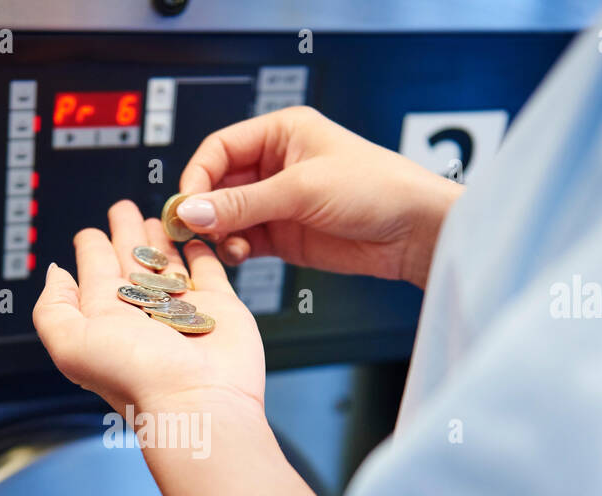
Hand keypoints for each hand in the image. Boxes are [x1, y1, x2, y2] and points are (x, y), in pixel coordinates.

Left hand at [33, 199, 264, 419]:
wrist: (197, 401)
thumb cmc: (135, 376)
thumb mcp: (71, 344)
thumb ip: (52, 307)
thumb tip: (56, 273)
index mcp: (107, 318)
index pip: (95, 274)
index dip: (91, 249)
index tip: (90, 231)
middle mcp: (143, 314)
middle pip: (130, 263)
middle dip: (125, 235)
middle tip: (123, 208)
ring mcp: (182, 309)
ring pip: (167, 265)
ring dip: (159, 241)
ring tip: (156, 217)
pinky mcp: (219, 307)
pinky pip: (209, 273)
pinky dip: (201, 255)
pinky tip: (194, 240)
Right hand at [177, 105, 462, 288]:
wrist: (414, 231)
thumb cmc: (376, 189)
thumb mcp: (302, 190)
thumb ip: (243, 203)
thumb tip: (194, 210)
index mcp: (281, 133)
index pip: (220, 149)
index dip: (199, 176)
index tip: (187, 204)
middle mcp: (276, 164)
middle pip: (219, 184)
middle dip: (206, 208)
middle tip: (192, 230)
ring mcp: (280, 201)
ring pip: (229, 216)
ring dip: (220, 232)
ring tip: (225, 245)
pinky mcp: (285, 235)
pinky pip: (246, 240)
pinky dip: (236, 249)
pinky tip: (240, 256)